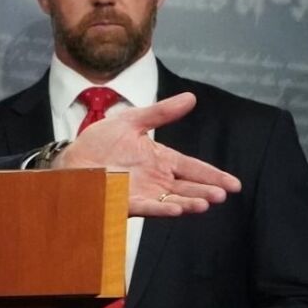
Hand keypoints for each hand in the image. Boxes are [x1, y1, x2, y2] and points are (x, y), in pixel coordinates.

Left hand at [55, 92, 241, 216]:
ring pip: (172, 199)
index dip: (213, 175)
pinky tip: (177, 209)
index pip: (192, 168)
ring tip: (206, 203)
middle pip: (187, 186)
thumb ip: (161, 113)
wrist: (72, 158)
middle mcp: (156, 179)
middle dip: (206, 190)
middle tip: (223, 194)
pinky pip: (148, 206)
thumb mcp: (132, 121)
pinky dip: (163, 208)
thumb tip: (191, 97)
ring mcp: (143, 192)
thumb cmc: (100, 142)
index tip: (234, 185)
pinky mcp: (126, 201)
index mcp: (160, 160)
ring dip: (189, 202)